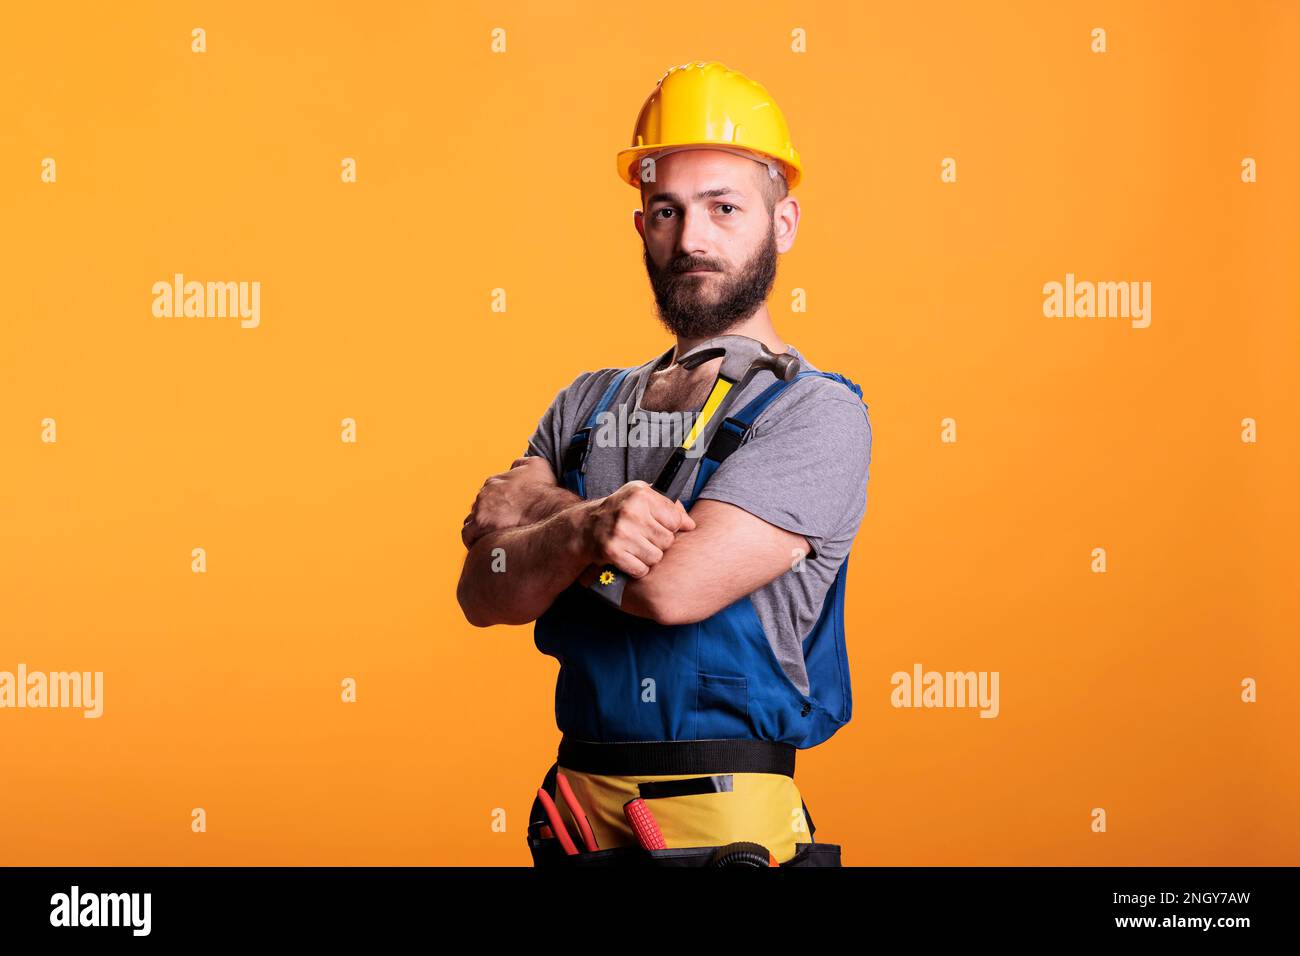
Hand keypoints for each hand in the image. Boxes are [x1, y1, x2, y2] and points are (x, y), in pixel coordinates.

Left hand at [461, 456, 556, 547]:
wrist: (547, 509)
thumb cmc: (544, 490)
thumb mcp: (537, 465)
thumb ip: (522, 463)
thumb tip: (516, 466)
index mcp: (495, 481)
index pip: (489, 494)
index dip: (497, 505)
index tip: (506, 513)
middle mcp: (484, 494)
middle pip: (480, 507)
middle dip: (489, 516)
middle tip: (502, 527)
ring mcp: (481, 509)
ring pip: (472, 521)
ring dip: (480, 528)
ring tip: (493, 537)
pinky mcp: (481, 525)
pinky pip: (468, 534)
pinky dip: (474, 539)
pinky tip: (485, 545)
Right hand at [580, 481, 696, 578]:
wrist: (587, 527)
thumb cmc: (621, 511)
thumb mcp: (643, 498)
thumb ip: (670, 507)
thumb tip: (690, 525)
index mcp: (641, 495)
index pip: (675, 520)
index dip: (670, 526)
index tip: (658, 525)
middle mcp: (631, 512)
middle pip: (667, 540)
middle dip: (659, 543)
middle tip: (644, 537)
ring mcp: (621, 532)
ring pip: (656, 557)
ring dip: (649, 557)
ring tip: (636, 547)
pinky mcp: (613, 552)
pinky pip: (641, 569)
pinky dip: (637, 568)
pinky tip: (629, 557)